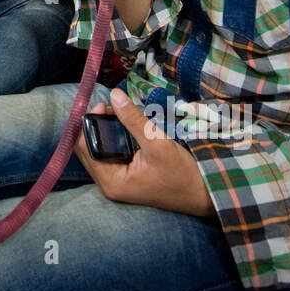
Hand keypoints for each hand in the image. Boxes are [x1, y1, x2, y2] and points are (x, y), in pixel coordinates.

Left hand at [73, 87, 214, 217]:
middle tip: (112, 107)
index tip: (104, 105)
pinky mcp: (127, 178)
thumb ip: (133, 120)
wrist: (204, 195)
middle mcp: (108, 185)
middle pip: (89, 149)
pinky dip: (115, 139)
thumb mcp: (157, 143)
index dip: (90, 123)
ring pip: (100, 150)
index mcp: (111, 181)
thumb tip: (114, 95)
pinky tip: (125, 127)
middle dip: (97, 125)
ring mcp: (117, 183)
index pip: (85, 148)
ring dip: (106, 131)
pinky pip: (112, 155)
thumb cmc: (182, 174)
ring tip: (119, 114)